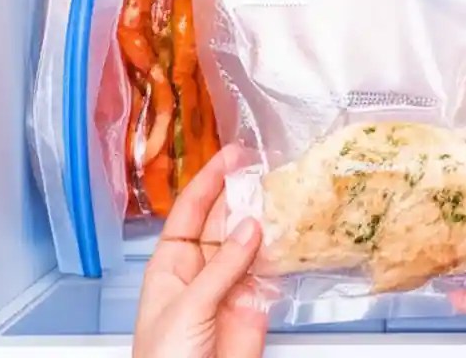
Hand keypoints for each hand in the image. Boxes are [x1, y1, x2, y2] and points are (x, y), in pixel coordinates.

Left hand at [133, 145, 268, 357]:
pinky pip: (272, 273)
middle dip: (244, 195)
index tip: (232, 156)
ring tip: (286, 195)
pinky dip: (285, 255)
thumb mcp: (187, 309)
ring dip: (268, 222)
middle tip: (268, 170)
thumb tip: (249, 229)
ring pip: (252, 245)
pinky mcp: (256, 308)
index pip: (190, 212)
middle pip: (224, 222)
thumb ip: (221, 268)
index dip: (211, 182)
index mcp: (171, 266)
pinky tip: (294, 235)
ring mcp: (231, 288)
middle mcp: (202, 271)